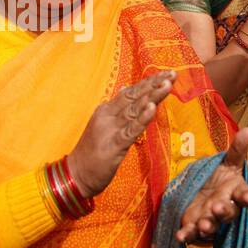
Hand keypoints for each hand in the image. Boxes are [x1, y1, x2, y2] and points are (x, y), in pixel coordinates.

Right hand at [66, 71, 175, 198]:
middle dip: (154, 85)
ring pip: (134, 110)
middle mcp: (108, 116)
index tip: (166, 73)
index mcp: (106, 110)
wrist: (75, 174)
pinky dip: (142, 119)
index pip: (131, 92)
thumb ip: (116, 108)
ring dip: (152, 97)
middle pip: (134, 97)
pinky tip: (152, 108)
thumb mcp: (102, 125)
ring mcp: (110, 130)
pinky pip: (131, 130)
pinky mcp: (113, 146)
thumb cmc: (91, 152)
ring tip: (167, 85)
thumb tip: (125, 89)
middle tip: (172, 74)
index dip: (149, 82)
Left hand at [176, 128, 247, 243]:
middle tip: (218, 207)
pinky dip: (187, 236)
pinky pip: (191, 233)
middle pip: (228, 212)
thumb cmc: (219, 178)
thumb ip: (237, 150)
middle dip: (224, 211)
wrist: (201, 191)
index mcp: (235, 192)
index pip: (244, 194)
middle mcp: (225, 208)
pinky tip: (180, 237)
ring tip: (203, 226)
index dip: (247, 197)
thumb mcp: (227, 163)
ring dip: (208, 226)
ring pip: (212, 225)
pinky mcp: (195, 226)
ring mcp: (211, 219)